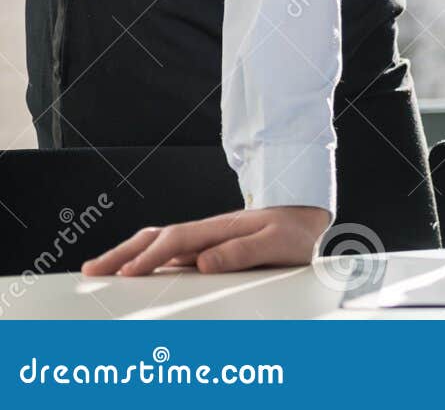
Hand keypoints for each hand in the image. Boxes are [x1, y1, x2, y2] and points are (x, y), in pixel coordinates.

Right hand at [82, 206, 331, 276]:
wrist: (306, 216)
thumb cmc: (293, 231)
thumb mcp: (276, 243)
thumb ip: (243, 251)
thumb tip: (205, 262)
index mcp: (221, 228)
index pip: (177, 241)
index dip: (150, 257)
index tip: (126, 273)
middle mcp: (208, 232)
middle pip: (157, 238)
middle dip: (122, 253)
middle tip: (93, 269)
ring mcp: (206, 239)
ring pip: (159, 244)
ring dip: (128, 255)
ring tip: (101, 270)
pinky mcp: (208, 248)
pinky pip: (170, 253)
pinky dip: (146, 260)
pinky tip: (134, 271)